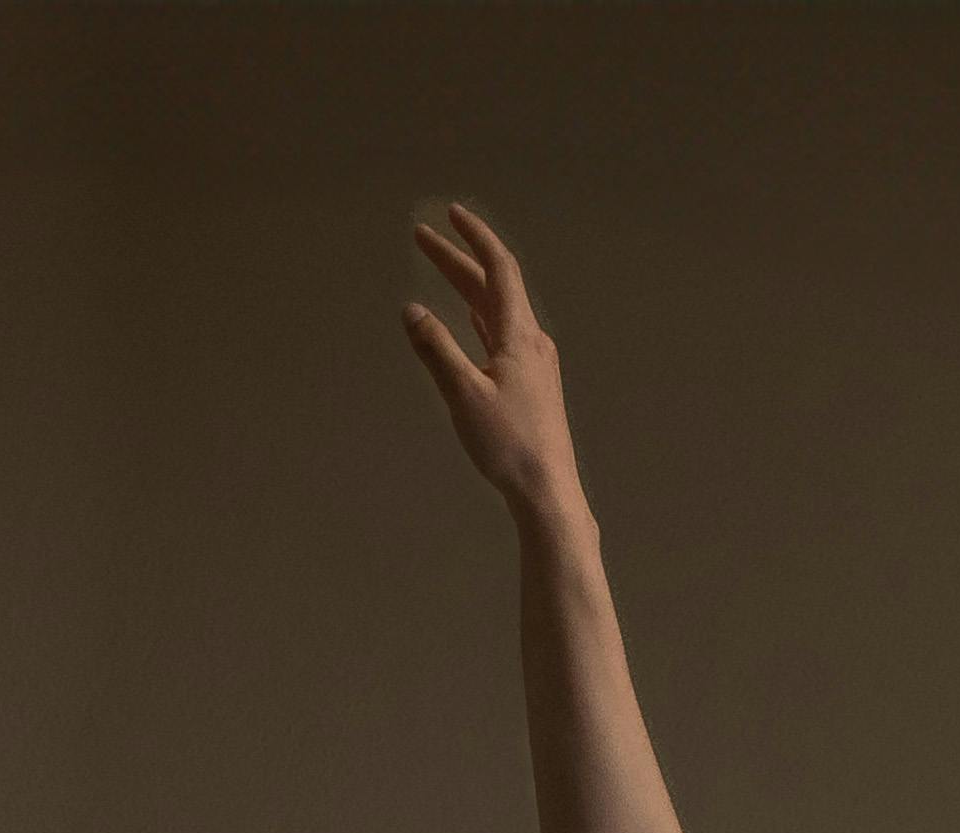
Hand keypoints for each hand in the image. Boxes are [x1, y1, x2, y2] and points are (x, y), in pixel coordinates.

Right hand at [406, 203, 580, 519]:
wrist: (548, 491)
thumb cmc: (509, 446)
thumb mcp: (464, 394)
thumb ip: (435, 350)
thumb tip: (412, 311)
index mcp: (519, 335)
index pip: (498, 268)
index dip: (474, 237)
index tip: (451, 214)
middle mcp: (531, 341)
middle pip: (492, 286)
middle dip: (457, 259)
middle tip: (423, 238)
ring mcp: (534, 363)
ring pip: (496, 311)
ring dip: (467, 287)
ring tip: (440, 269)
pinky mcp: (532, 385)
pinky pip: (502, 336)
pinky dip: (481, 317)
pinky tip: (471, 320)